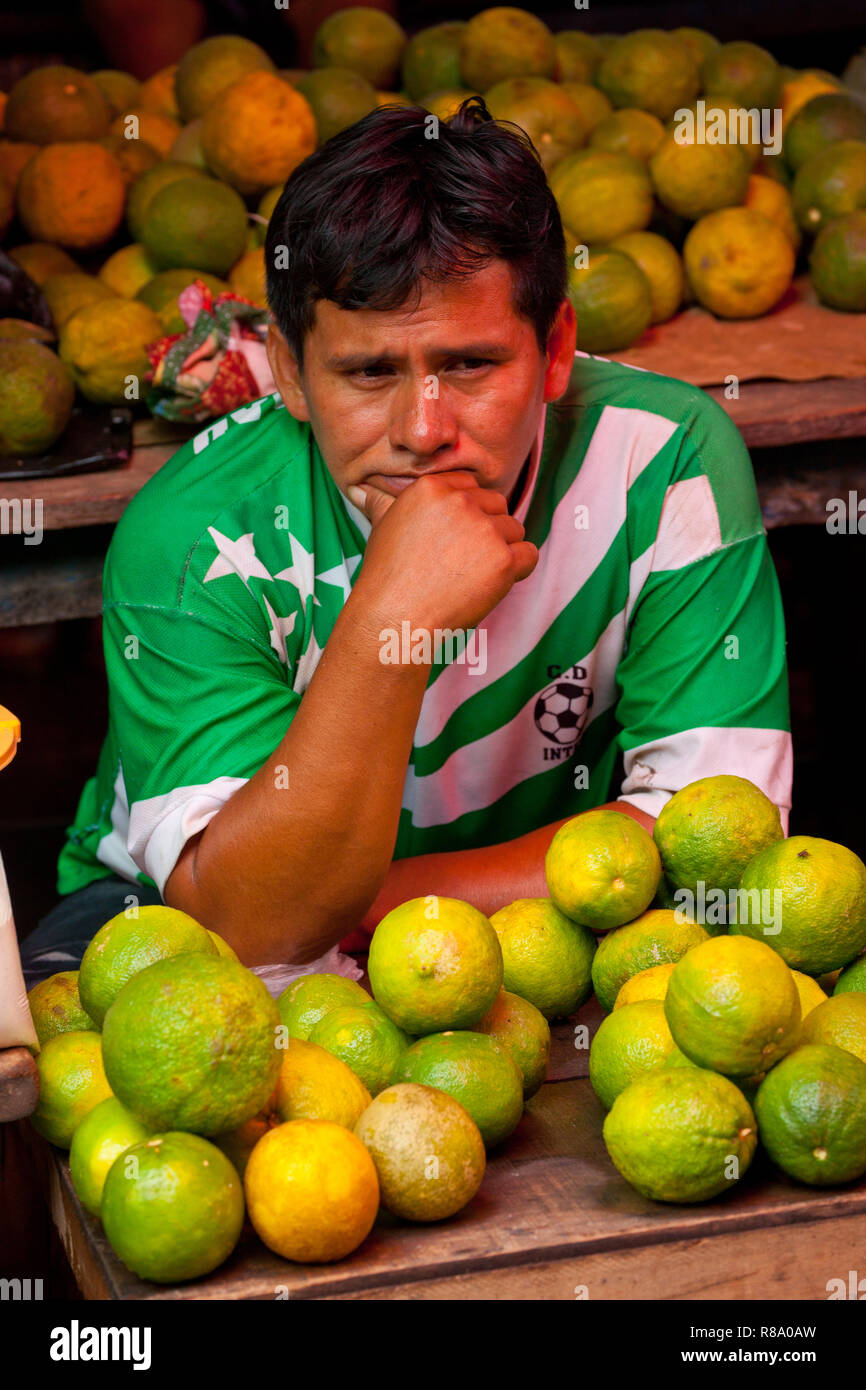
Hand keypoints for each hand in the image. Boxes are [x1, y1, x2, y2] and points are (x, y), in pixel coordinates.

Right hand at [348, 470, 537, 634]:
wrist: (395, 619)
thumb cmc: (386, 578)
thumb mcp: (381, 528)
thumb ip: (382, 503)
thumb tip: (362, 489)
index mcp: (432, 487)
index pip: (471, 486)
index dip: (469, 513)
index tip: (456, 539)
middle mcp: (460, 502)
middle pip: (497, 505)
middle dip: (488, 530)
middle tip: (464, 561)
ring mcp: (484, 531)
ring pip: (514, 530)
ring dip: (502, 552)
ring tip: (472, 576)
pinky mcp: (503, 560)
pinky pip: (528, 555)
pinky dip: (518, 570)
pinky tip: (492, 584)